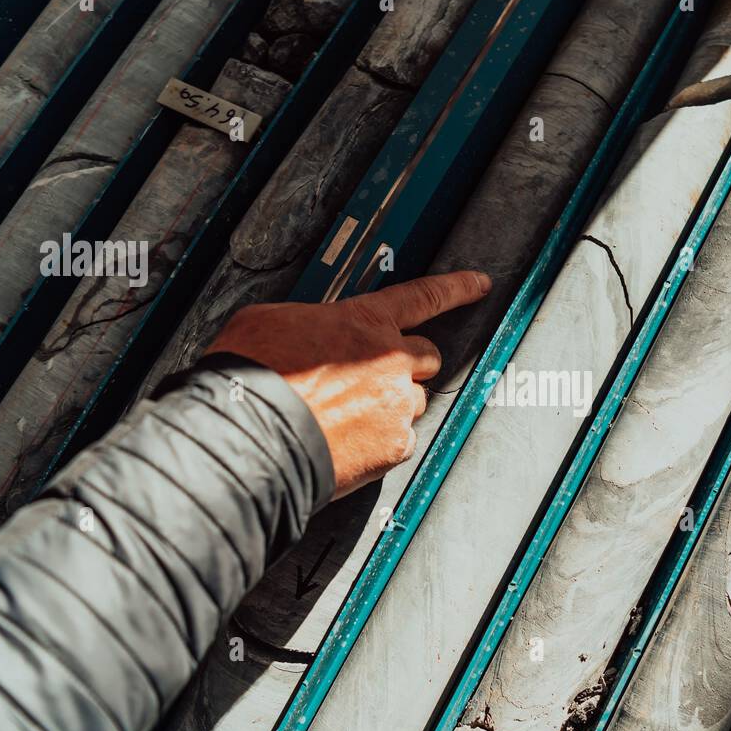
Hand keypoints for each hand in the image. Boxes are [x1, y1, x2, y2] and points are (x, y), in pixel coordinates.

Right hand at [205, 271, 490, 498]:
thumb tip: (307, 333)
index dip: (456, 288)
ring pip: (412, 402)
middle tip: (375, 379)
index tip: (479, 284)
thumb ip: (310, 322)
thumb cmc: (253, 375)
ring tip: (348, 418)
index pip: (423, 296)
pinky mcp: (394, 446)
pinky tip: (347, 443)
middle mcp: (390, 360)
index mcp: (364, 321)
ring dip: (391, 407)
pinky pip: (399, 441)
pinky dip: (380, 444)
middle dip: (408, 365)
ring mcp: (396, 405)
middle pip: (427, 356)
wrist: (251, 432)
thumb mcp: (272, 320)